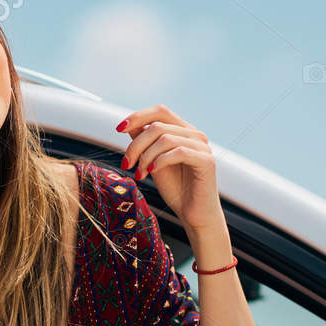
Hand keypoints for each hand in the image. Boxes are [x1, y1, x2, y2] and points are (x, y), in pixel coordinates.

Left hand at [115, 105, 222, 234]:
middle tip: (126, 164)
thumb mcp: (152, 161)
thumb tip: (129, 125)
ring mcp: (202, 147)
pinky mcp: (206, 161)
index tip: (118, 129)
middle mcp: (195, 135)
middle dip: (136, 144)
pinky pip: (178, 152)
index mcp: (183, 131)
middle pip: (158, 126)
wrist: (193, 214)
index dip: (138, 116)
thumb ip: (145, 143)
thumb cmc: (175, 189)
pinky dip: (160, 161)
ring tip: (139, 174)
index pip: (160, 111)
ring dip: (146, 156)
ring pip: (165, 138)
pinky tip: (151, 171)